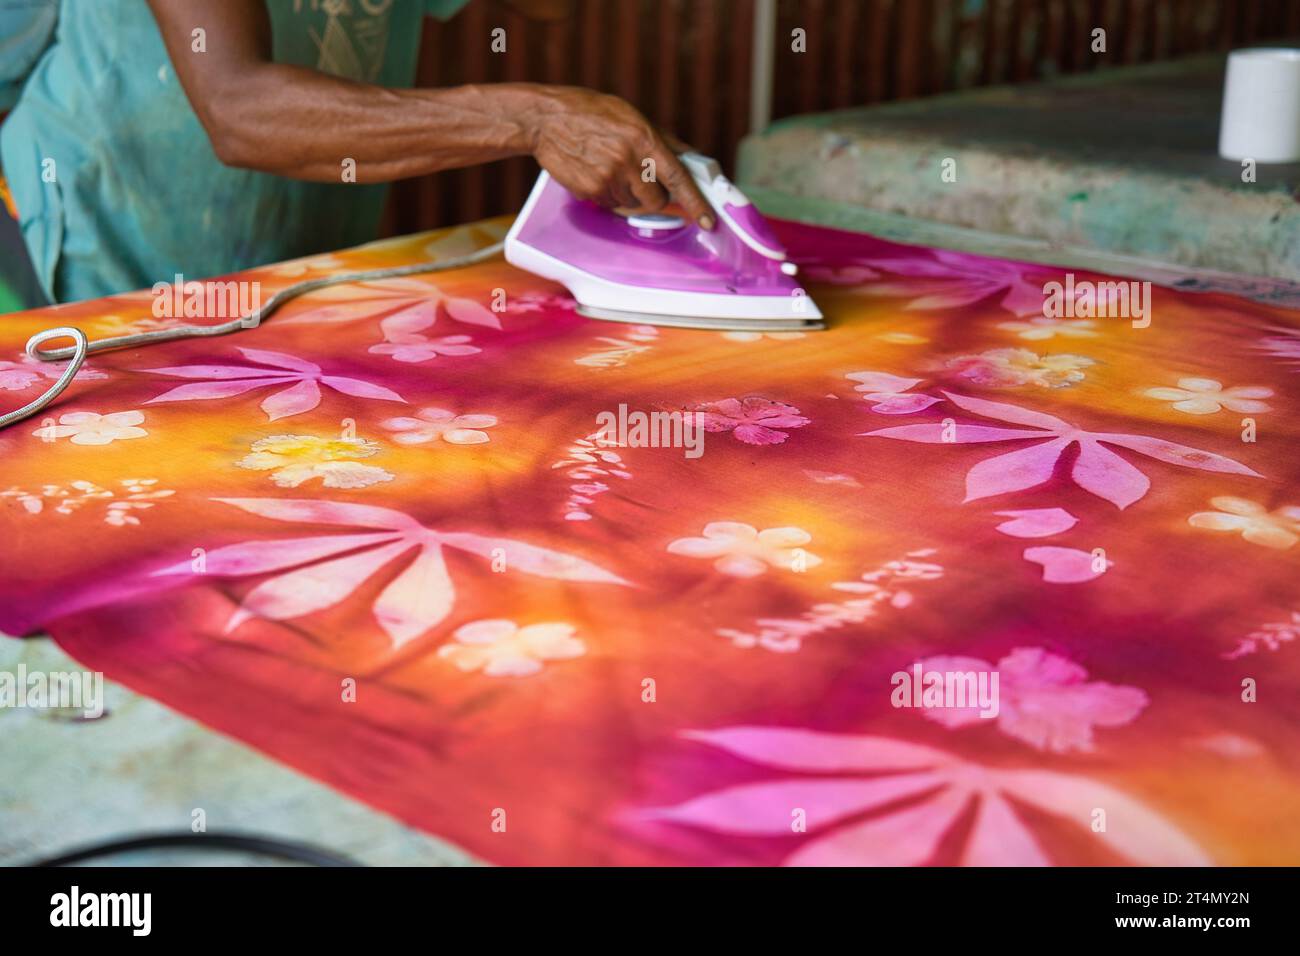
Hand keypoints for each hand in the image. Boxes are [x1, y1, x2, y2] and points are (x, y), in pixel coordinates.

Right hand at [523, 86, 714, 228]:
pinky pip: (610, 205)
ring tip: (609, 167)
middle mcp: (629, 160)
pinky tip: (595, 171)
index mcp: (644, 137)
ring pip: (632, 204)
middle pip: (657, 200)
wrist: (546, 119)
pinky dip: (607, 194)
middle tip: (640, 178)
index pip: (679, 177)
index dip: (697, 202)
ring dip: (627, 193)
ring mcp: (609, 177)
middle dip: (654, 195)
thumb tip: (692, 159)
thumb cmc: (591, 113)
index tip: (709, 221)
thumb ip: (664, 139)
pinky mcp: (591, 191)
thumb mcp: (632, 116)